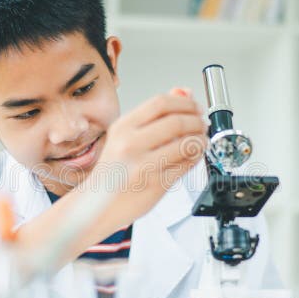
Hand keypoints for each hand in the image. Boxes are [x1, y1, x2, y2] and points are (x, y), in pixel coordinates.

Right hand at [90, 87, 208, 219]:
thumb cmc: (113, 171)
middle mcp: (130, 144)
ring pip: (185, 144)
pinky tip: (193, 156)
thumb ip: (153, 116)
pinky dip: (196, 157)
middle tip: (202, 123)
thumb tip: (183, 92)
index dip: (184, 102)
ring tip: (200, 140)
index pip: (160, 103)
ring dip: (200, 140)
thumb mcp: (124, 136)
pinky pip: (185, 165)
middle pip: (176, 121)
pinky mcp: (156, 184)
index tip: (194, 107)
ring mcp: (143, 165)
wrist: (96, 204)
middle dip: (197, 121)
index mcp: (123, 127)